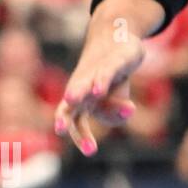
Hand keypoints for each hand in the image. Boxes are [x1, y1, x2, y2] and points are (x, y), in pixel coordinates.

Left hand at [53, 0, 159, 154]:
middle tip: (59, 129)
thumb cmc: (109, 74)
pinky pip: (104, 72)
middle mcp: (84, 87)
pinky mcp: (111, 62)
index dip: (80, 135)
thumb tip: (127, 112)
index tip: (90, 150)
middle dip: (64, 116)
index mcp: (82, 100)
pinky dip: (101, 80)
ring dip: (78, 92)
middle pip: (70, 104)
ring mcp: (95, 74)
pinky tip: (99, 88)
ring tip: (72, 99)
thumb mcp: (117, 100)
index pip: (76, 121)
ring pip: (84, 85)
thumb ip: (116, 113)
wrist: (113, 38)